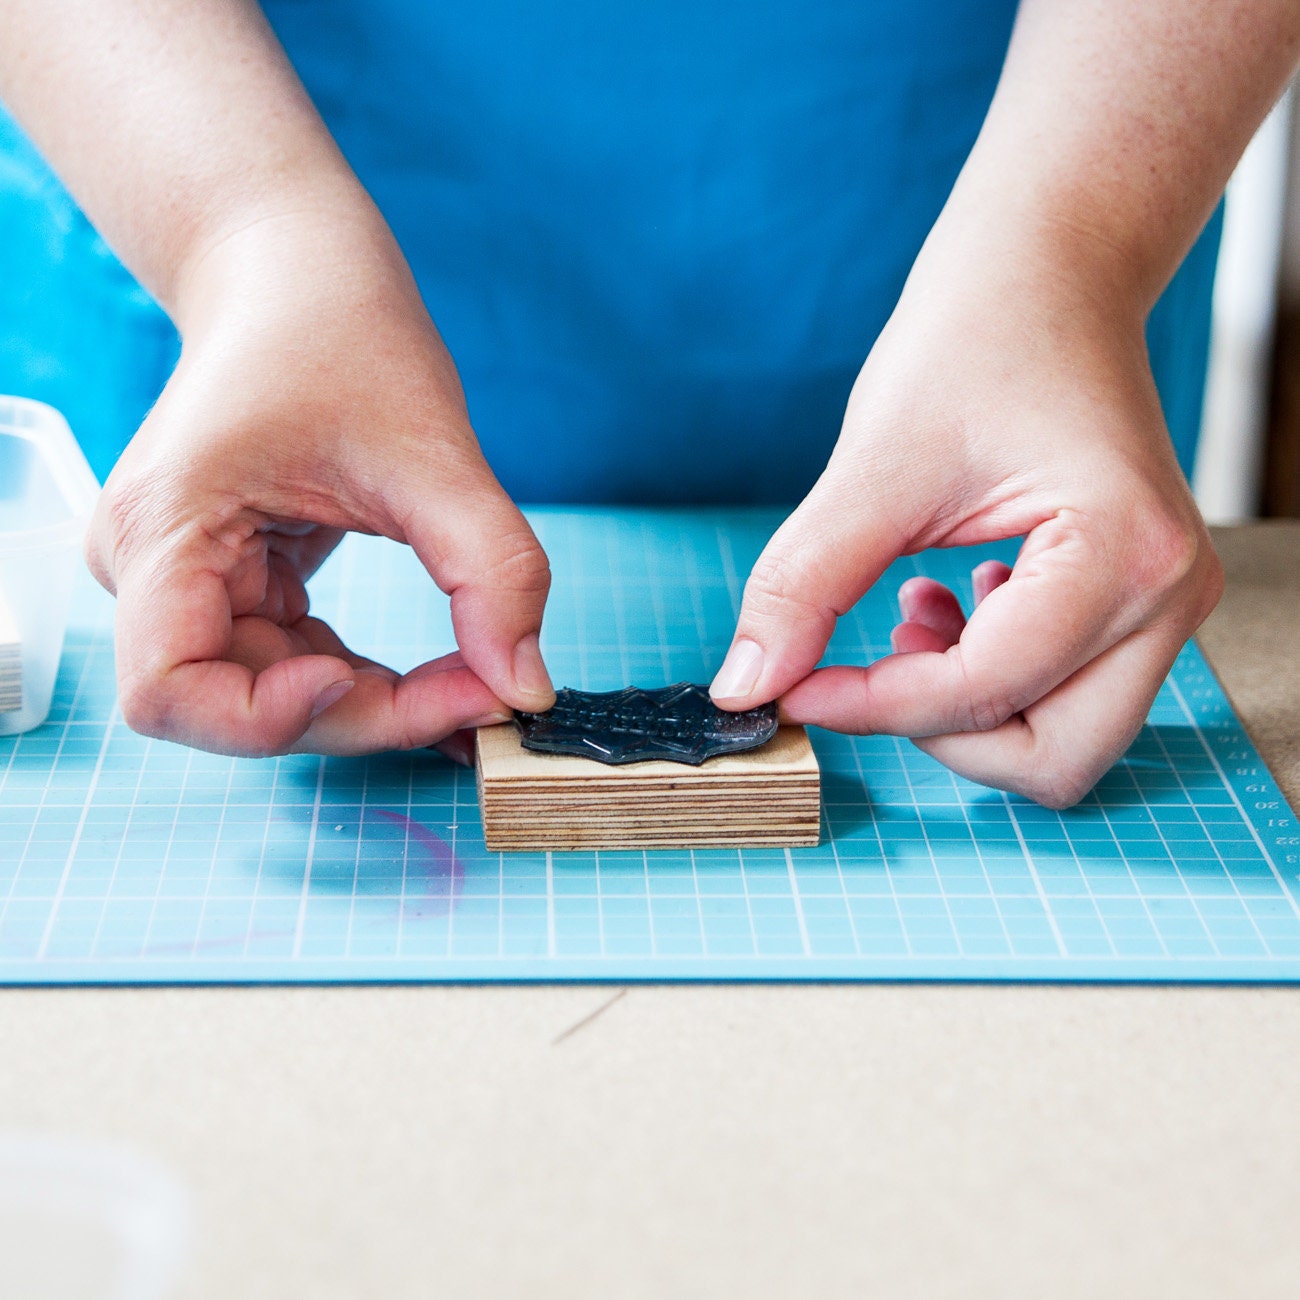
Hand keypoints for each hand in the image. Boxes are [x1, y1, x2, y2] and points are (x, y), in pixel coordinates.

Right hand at [86, 208, 553, 757]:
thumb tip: (525, 690)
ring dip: (377, 705)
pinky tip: (449, 672)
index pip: (169, 693)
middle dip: (364, 715)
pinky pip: (298, 666)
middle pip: (236, 710)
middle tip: (483, 697)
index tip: (380, 683)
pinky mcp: (235, 580)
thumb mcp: (434, 451)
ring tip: (478, 679)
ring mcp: (192, 579)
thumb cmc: (340, 332)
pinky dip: (372, 680)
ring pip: (275, 699)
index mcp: (162, 529)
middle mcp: (153, 568)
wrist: (298, 274)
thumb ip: (492, 572)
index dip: (270, 718)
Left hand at [709, 245, 1222, 807]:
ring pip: (1059, 742)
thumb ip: (805, 583)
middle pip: (1050, 758)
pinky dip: (988, 682)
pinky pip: (1062, 698)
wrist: (1047, 274)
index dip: (872, 704)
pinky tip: (948, 600)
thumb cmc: (974, 338)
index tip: (791, 689)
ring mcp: (1164, 604)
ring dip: (964, 708)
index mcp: (1123, 552)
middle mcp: (1168, 595)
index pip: (985, 691)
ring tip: (912, 608)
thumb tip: (746, 687)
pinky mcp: (1135, 603)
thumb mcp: (875, 463)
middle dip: (938, 730)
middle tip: (872, 652)